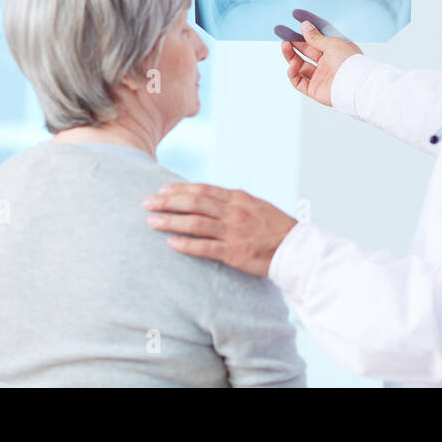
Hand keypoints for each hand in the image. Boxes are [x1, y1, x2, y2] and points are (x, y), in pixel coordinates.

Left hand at [143, 183, 296, 276]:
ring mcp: (232, 231)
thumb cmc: (274, 226)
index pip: (202, 189)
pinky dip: (186, 245)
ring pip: (195, 223)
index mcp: (237, 197)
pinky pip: (204, 247)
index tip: (161, 190)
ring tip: (152, 222)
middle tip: (147, 203)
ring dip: (171, 222)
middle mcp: (232, 211)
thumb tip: (208, 197)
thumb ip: (232, 201)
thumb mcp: (254, 204)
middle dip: (168, 202)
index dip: (179, 189)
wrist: (294, 248)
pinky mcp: (233, 252)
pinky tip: (171, 244)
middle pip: (194, 203)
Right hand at [277, 15, 361, 107]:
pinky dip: (293, 73)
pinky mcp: (315, 89)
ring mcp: (321, 76)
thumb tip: (305, 25)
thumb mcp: (332, 43)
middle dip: (294, 41)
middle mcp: (328, 62)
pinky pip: (299, 81)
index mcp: (336, 49)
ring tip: (284, 45)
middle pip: (307, 49)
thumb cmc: (349, 62)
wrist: (355, 85)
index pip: (319, 35)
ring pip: (300, 65)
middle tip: (282, 32)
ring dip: (291, 55)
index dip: (308, 25)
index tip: (296, 15)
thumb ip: (315, 36)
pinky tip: (293, 64)